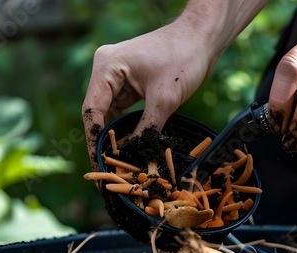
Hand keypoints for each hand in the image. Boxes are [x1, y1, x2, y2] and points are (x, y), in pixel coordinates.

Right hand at [81, 19, 216, 163]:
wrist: (204, 38)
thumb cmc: (183, 58)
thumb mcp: (164, 98)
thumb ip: (146, 129)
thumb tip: (135, 158)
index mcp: (107, 66)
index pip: (93, 109)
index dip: (95, 140)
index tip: (99, 165)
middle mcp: (107, 70)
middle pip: (98, 113)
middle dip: (104, 141)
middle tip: (107, 170)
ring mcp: (118, 76)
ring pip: (109, 114)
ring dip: (115, 136)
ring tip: (118, 164)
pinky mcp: (130, 83)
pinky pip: (122, 110)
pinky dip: (126, 127)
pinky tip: (129, 147)